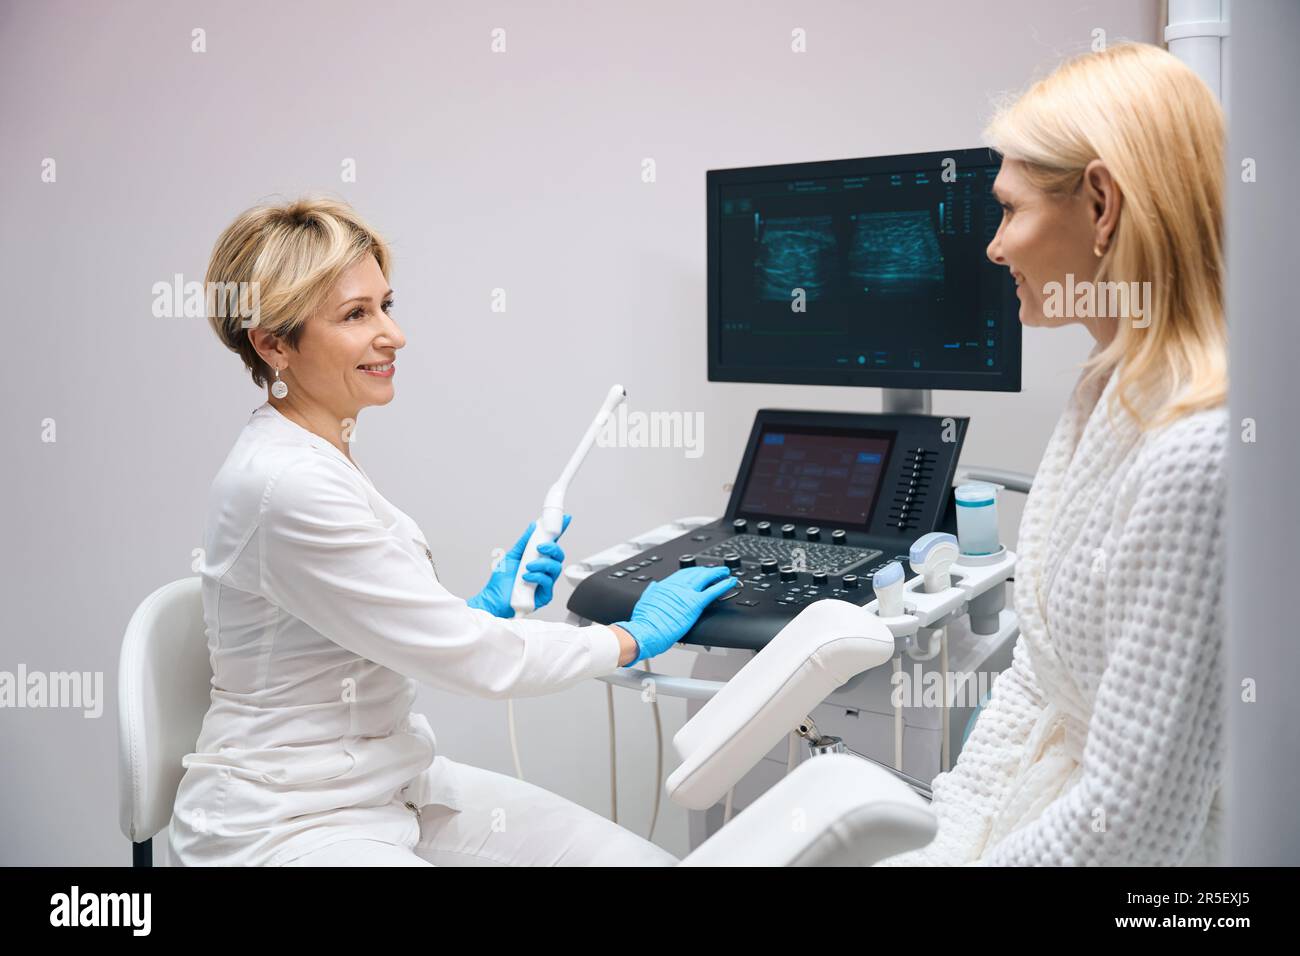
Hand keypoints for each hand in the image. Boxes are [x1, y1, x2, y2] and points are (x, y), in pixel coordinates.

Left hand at [467, 514, 570, 617]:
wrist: (493, 600)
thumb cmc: (501, 582)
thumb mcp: (512, 556)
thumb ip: (524, 542)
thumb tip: (533, 526)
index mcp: (537, 558)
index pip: (552, 542)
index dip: (561, 530)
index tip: (566, 518)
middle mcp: (544, 569)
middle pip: (558, 555)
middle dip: (552, 548)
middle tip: (540, 547)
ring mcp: (545, 582)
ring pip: (555, 568)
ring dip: (542, 564)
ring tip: (528, 566)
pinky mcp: (544, 595)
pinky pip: (547, 582)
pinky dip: (537, 576)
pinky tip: (526, 577)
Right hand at [613, 566, 736, 666]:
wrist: (645, 632)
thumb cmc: (643, 623)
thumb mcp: (644, 601)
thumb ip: (651, 592)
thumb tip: (653, 586)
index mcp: (664, 586)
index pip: (683, 575)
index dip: (693, 572)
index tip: (699, 572)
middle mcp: (676, 587)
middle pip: (696, 573)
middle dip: (707, 571)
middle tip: (715, 571)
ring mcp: (686, 594)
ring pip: (705, 578)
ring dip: (717, 573)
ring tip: (725, 573)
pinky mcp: (694, 604)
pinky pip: (712, 592)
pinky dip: (723, 585)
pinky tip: (730, 582)